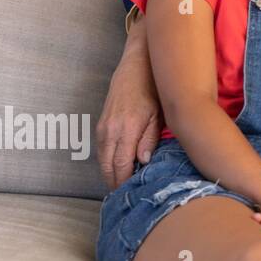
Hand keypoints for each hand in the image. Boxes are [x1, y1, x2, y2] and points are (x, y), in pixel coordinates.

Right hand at [96, 19, 163, 188]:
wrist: (137, 65)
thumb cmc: (155, 89)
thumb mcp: (160, 114)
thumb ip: (150, 139)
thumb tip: (142, 163)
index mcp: (127, 130)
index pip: (121, 166)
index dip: (125, 183)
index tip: (132, 194)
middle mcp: (110, 130)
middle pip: (108, 166)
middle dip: (116, 182)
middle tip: (127, 195)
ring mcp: (103, 126)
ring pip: (102, 159)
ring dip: (110, 173)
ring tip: (123, 184)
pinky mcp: (101, 122)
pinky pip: (101, 148)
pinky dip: (107, 160)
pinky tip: (118, 166)